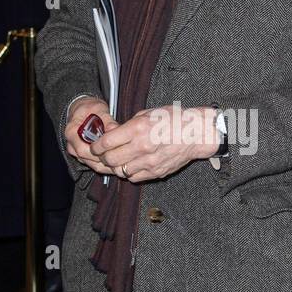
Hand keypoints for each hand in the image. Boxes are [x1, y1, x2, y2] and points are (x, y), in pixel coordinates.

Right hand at [65, 97, 116, 173]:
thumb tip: (114, 128)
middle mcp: (72, 144)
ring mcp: (76, 151)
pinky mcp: (84, 155)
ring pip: (91, 164)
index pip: (82, 150)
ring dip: (105, 164)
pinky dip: (105, 164)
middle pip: (87, 159)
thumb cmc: (89, 108)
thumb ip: (106, 119)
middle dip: (103, 160)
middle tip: (119, 157)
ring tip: (120, 161)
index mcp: (72, 132)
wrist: (83, 110)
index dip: (97, 153)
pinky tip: (116, 161)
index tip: (111, 151)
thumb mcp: (98, 109)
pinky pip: (93, 163)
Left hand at [90, 105, 219, 182]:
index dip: (96, 146)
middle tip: (104, 154)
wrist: (196, 133)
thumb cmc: (173, 120)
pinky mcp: (156, 172)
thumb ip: (127, 125)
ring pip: (120, 171)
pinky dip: (128, 172)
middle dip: (103, 157)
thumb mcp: (147, 114)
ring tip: (118, 159)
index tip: (95, 146)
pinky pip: (133, 177)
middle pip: (110, 159)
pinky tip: (131, 164)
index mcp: (138, 128)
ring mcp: (149, 162)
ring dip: (116, 166)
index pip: (106, 142)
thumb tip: (110, 134)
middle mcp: (142, 146)